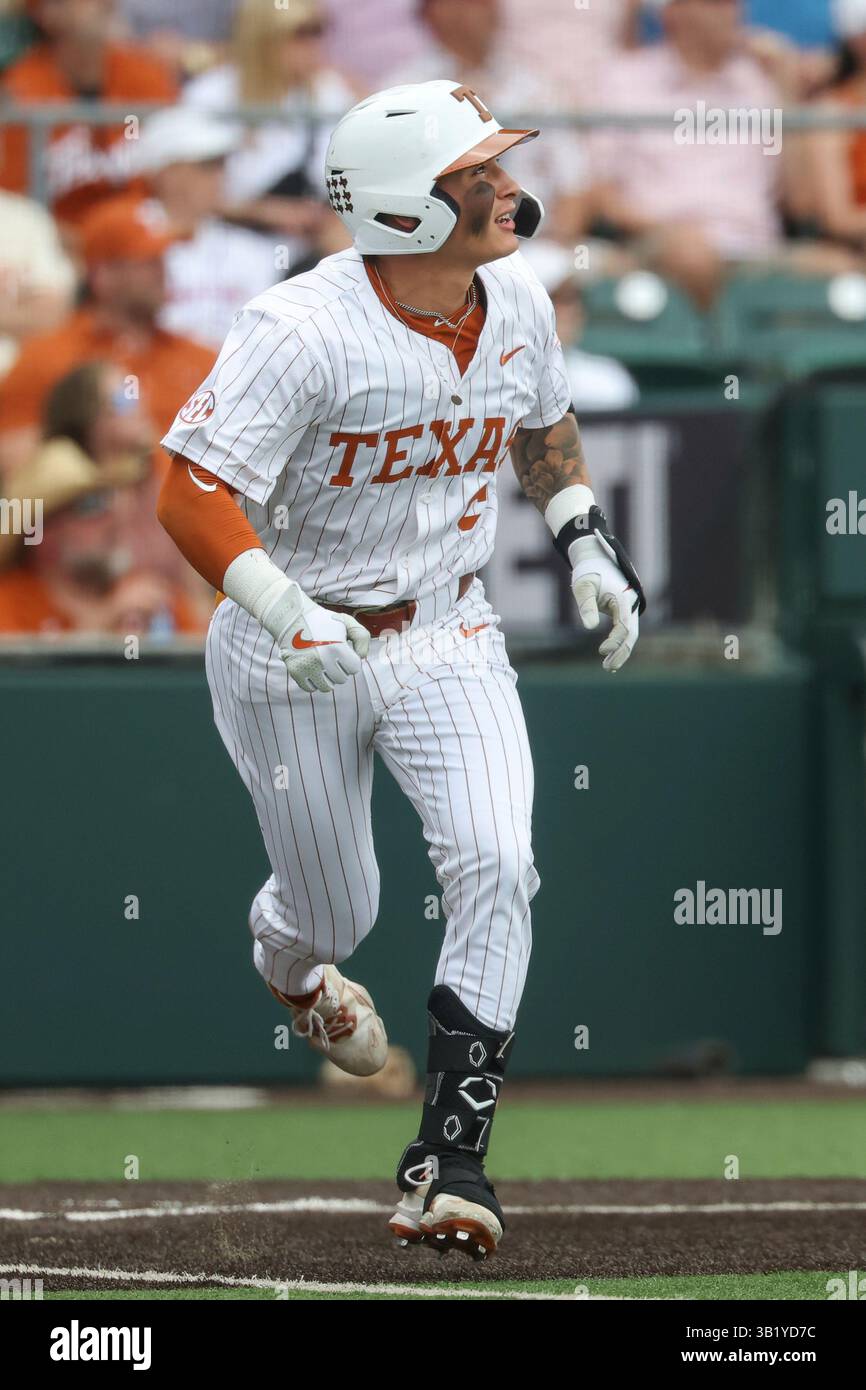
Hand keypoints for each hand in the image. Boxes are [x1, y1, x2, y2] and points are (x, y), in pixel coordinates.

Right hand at [272, 587, 369, 694]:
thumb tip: (361, 657)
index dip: (351, 660)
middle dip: (340, 669)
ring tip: (323, 664)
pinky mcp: (295, 671)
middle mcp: (323, 660)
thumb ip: (362, 637)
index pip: (354, 669)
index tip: (344, 652)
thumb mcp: (347, 621)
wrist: (292, 616)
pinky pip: (310, 688)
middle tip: (332, 657)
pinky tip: (313, 669)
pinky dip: (313, 682)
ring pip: (327, 687)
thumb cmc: (322, 620)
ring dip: (328, 678)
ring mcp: (308, 667)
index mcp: (337, 647)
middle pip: (341, 679)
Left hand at [568, 507, 644, 671]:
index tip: (601, 650)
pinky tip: (609, 656)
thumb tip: (589, 627)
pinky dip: (618, 643)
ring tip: (608, 667)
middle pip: (631, 634)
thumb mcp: (583, 587)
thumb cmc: (587, 570)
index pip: (624, 626)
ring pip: (629, 634)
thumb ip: (586, 605)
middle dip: (621, 652)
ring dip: (620, 651)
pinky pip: (624, 630)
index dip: (614, 641)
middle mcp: (630, 604)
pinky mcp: (622, 610)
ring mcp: (628, 607)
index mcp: (624, 598)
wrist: (593, 557)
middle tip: (607, 667)